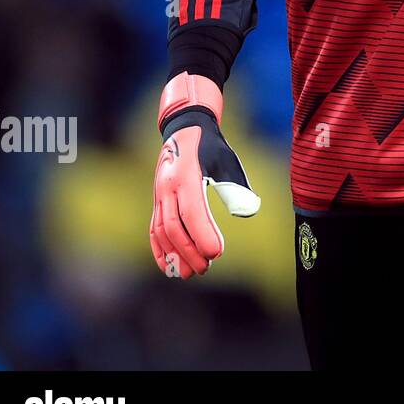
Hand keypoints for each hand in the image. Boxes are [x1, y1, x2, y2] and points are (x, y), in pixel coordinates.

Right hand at [149, 72, 259, 278]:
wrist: (184, 130)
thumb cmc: (210, 147)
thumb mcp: (226, 161)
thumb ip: (235, 187)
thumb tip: (249, 211)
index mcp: (186, 177)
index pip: (192, 212)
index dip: (203, 235)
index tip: (217, 253)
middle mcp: (167, 188)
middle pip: (174, 227)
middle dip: (189, 251)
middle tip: (206, 268)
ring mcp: (158, 196)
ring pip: (162, 232)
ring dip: (175, 255)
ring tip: (190, 273)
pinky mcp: (156, 202)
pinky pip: (154, 229)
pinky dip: (160, 249)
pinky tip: (169, 266)